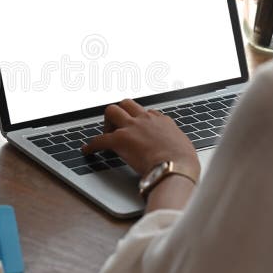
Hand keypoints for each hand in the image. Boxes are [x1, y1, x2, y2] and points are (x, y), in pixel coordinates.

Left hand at [82, 99, 199, 179]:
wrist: (175, 169)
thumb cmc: (184, 164)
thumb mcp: (185, 148)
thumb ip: (176, 144)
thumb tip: (177, 151)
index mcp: (162, 122)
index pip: (147, 113)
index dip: (140, 121)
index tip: (137, 129)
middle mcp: (146, 120)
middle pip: (127, 103)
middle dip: (120, 114)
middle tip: (118, 129)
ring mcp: (132, 128)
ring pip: (112, 110)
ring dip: (107, 122)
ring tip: (106, 135)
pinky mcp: (120, 140)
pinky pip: (99, 139)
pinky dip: (91, 145)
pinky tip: (88, 151)